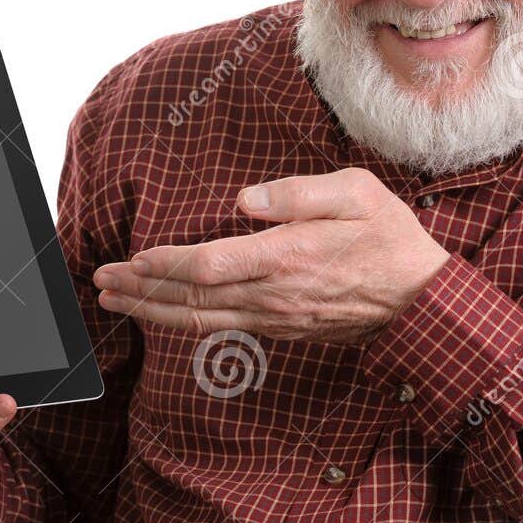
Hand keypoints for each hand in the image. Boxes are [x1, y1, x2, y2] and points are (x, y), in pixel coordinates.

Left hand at [93, 168, 450, 343]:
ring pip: (202, 319)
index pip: (210, 265)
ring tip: (116, 301)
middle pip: (193, 298)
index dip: (165, 264)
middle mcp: (275, 294)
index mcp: (287, 256)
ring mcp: (277, 317)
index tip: (132, 257)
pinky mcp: (283, 329)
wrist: (421, 298)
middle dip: (142, 289)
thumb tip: (245, 200)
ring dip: (153, 311)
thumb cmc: (390, 236)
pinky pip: (224, 328)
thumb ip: (298, 193)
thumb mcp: (356, 193)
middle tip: (102, 281)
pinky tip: (165, 313)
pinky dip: (186, 321)